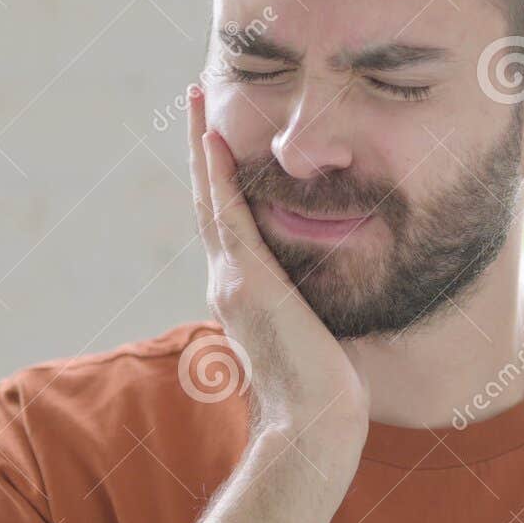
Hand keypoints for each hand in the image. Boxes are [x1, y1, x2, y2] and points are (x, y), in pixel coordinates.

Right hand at [187, 83, 369, 454]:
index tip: (217, 135)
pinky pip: (227, 215)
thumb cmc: (325, 390)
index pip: (226, 219)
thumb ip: (309, 302)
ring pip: (210, 198)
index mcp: (243, 291)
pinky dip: (216, 176)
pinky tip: (215, 139)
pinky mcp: (246, 282)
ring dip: (203, 146)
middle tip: (197, 98)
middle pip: (208, 198)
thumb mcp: (316, 331)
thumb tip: (326, 287)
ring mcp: (231, 280)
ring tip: (197, 100)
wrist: (315, 425)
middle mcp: (227, 280)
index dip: (218, 176)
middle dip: (202, 147)